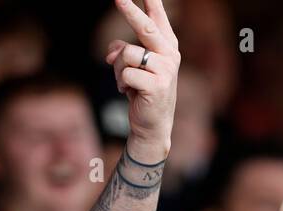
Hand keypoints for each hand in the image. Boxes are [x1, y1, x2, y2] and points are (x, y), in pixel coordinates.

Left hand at [106, 0, 179, 164]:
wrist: (153, 125)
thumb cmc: (142, 91)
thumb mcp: (134, 66)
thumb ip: (123, 50)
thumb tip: (112, 52)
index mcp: (166, 45)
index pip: (157, 16)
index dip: (151, 0)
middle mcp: (169, 54)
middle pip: (145, 26)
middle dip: (130, 10)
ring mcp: (166, 70)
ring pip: (127, 54)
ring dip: (118, 69)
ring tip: (127, 83)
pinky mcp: (157, 85)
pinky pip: (125, 73)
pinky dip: (121, 84)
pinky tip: (130, 93)